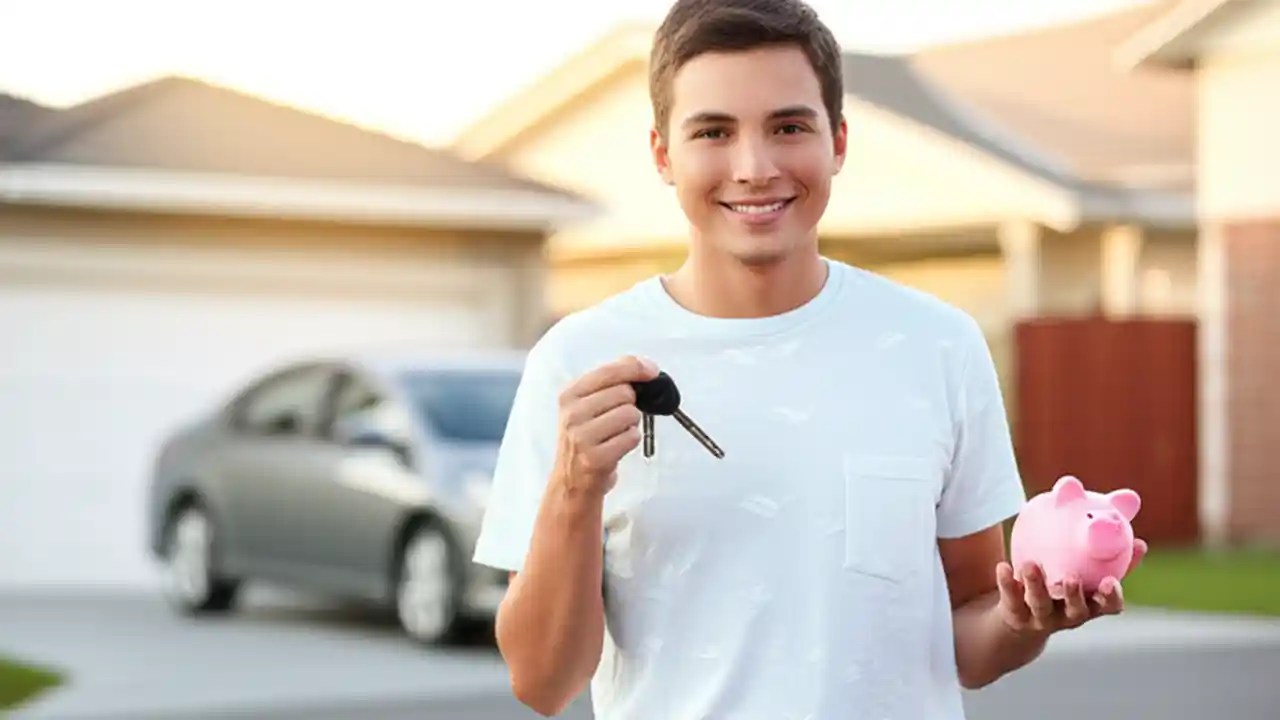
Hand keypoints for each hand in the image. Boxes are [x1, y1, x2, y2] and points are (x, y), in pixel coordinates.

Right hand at [552, 355, 658, 495]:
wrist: (572, 481)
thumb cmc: (587, 439)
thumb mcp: (588, 405)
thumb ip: (612, 381)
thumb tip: (645, 366)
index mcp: (569, 395)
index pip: (609, 371)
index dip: (636, 368)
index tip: (652, 371)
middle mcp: (572, 414)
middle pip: (624, 393)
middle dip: (629, 405)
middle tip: (616, 420)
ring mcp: (582, 436)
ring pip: (630, 414)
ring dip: (631, 425)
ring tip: (614, 435)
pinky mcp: (595, 458)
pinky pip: (632, 437)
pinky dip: (630, 441)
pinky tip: (616, 447)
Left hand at [994, 539, 1147, 635]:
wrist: (1020, 618)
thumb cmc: (1061, 588)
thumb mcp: (1085, 575)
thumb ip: (1108, 558)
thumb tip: (1141, 541)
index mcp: (1090, 605)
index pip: (1108, 607)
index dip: (1111, 598)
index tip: (1110, 582)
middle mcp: (1068, 615)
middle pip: (1076, 610)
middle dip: (1075, 596)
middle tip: (1072, 578)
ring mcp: (1040, 618)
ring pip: (1040, 604)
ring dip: (1036, 585)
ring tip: (1030, 564)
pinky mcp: (1015, 616)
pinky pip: (1010, 599)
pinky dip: (1007, 583)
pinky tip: (1003, 566)